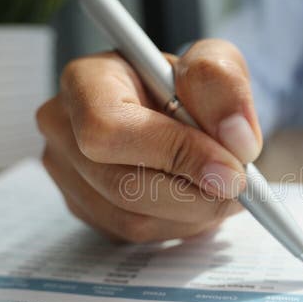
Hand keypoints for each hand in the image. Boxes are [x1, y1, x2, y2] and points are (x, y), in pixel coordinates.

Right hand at [36, 39, 261, 241]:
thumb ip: (224, 86)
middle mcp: (62, 129)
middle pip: (123, 185)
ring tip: (223, 190)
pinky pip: (135, 237)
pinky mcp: (84, 210)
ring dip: (192, 215)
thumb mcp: (216, 64)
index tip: (230, 169)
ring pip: (133, 221)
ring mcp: (67, 176)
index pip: (108, 129)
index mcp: (84, 81)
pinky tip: (197, 199)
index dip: (173, 154)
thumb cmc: (189, 84)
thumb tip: (237, 140)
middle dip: (194, 195)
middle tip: (240, 188)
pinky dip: (179, 225)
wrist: (178, 112)